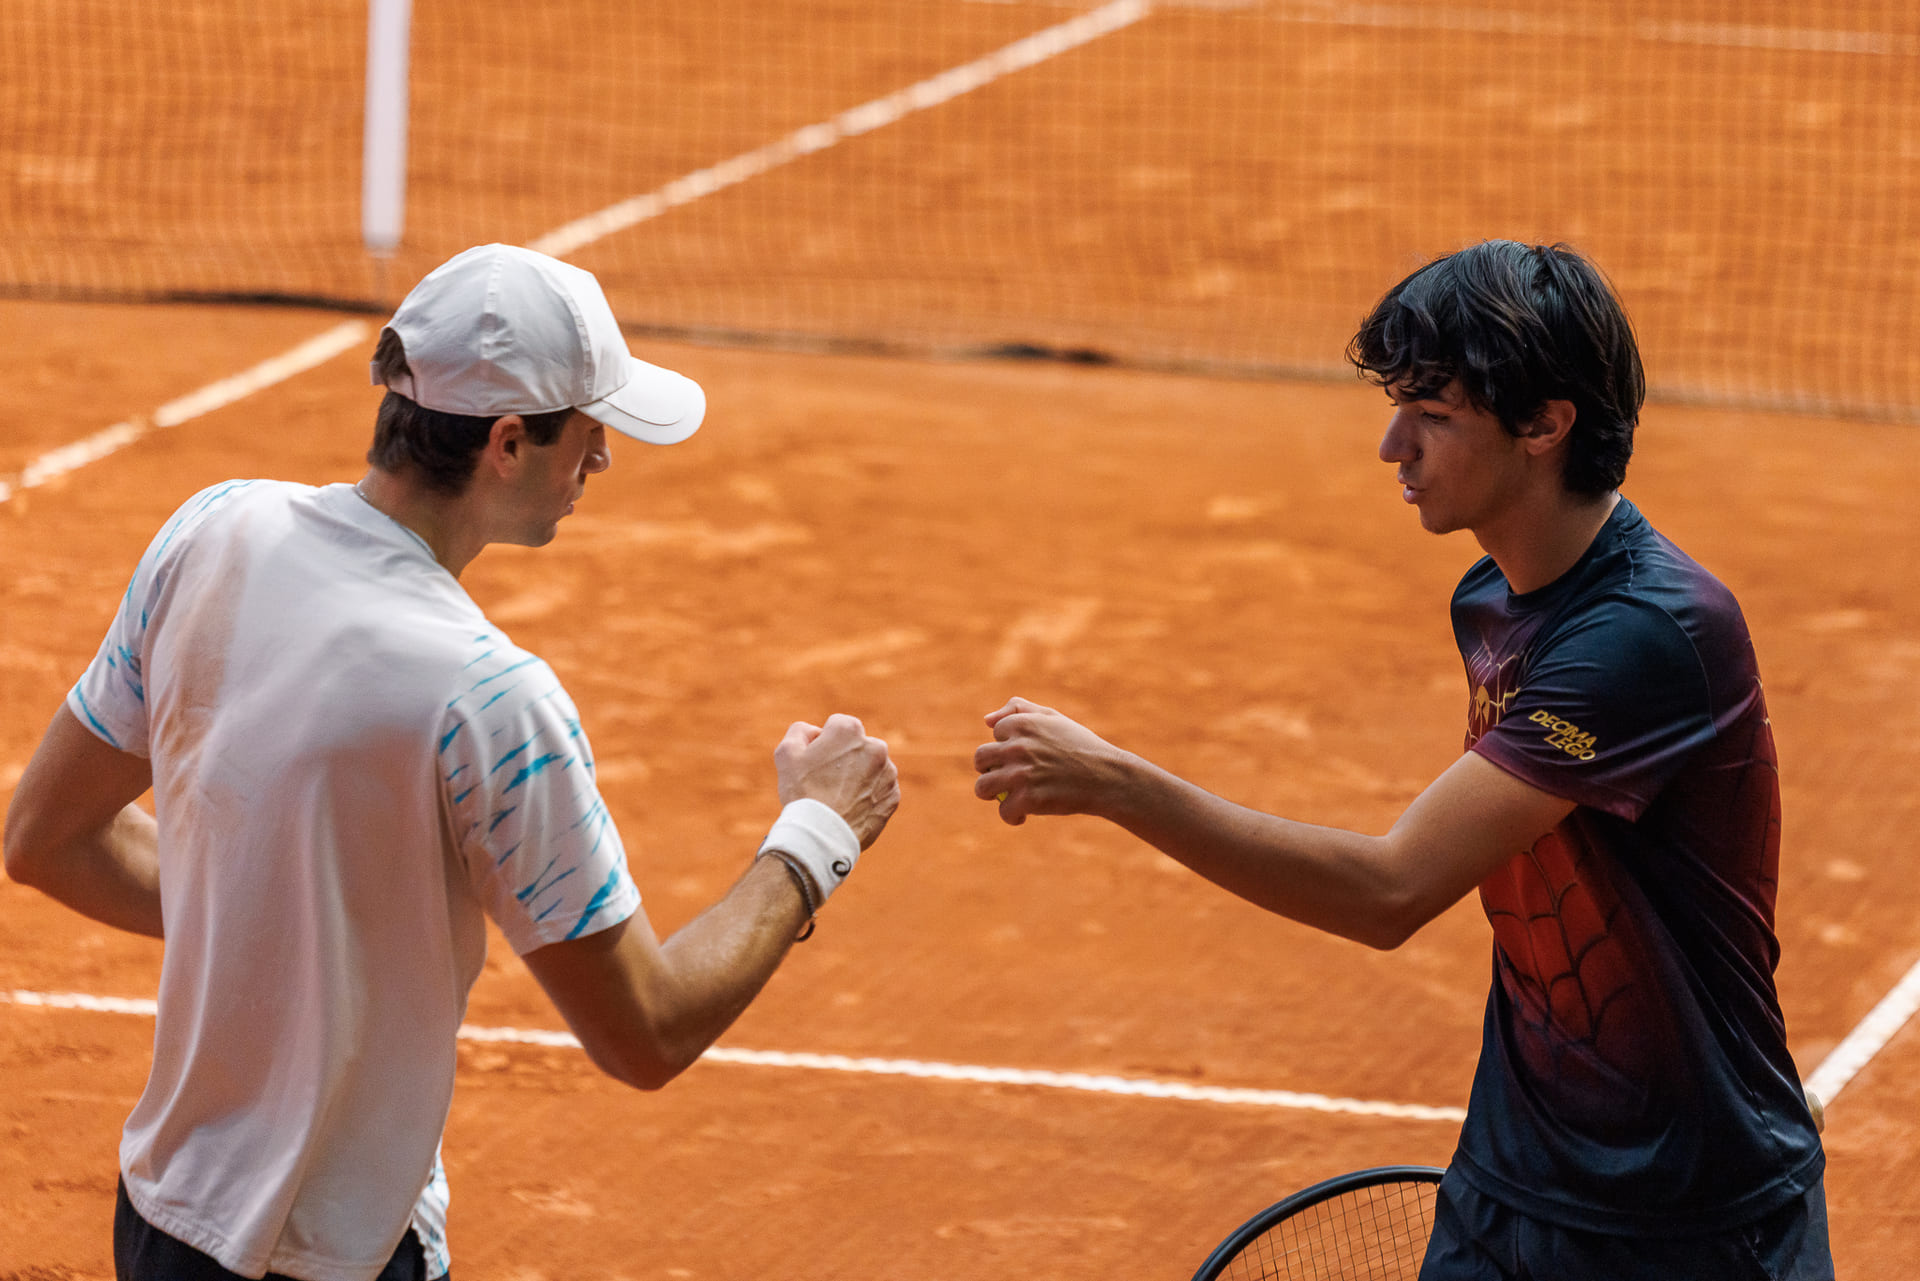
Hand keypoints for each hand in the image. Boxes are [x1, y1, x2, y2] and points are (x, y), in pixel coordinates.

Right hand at [774, 714, 899, 848]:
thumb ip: (800, 731)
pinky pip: (879, 790)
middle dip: (843, 759)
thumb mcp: (786, 754)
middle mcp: (876, 746)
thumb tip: (816, 731)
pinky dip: (868, 797)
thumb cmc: (802, 793)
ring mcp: (888, 772)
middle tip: (825, 783)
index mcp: (850, 730)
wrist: (823, 836)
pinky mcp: (893, 796)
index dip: (822, 744)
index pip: (836, 726)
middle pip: (856, 747)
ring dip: (857, 777)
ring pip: (869, 768)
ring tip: (838, 799)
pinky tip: (850, 809)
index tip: (815, 764)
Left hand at [973, 696, 1127, 825]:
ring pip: (982, 787)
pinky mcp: (1028, 799)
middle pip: (980, 759)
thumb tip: (987, 721)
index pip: (995, 734)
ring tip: (1005, 798)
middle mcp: (1018, 746)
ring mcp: (1021, 774)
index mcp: (1023, 723)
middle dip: (988, 770)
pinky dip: (1011, 816)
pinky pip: (1004, 811)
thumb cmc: (1081, 747)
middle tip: (1004, 779)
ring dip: (990, 795)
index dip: (1006, 746)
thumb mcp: (1053, 718)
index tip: (1021, 756)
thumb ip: (1019, 710)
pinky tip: (1024, 815)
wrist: (1108, 777)